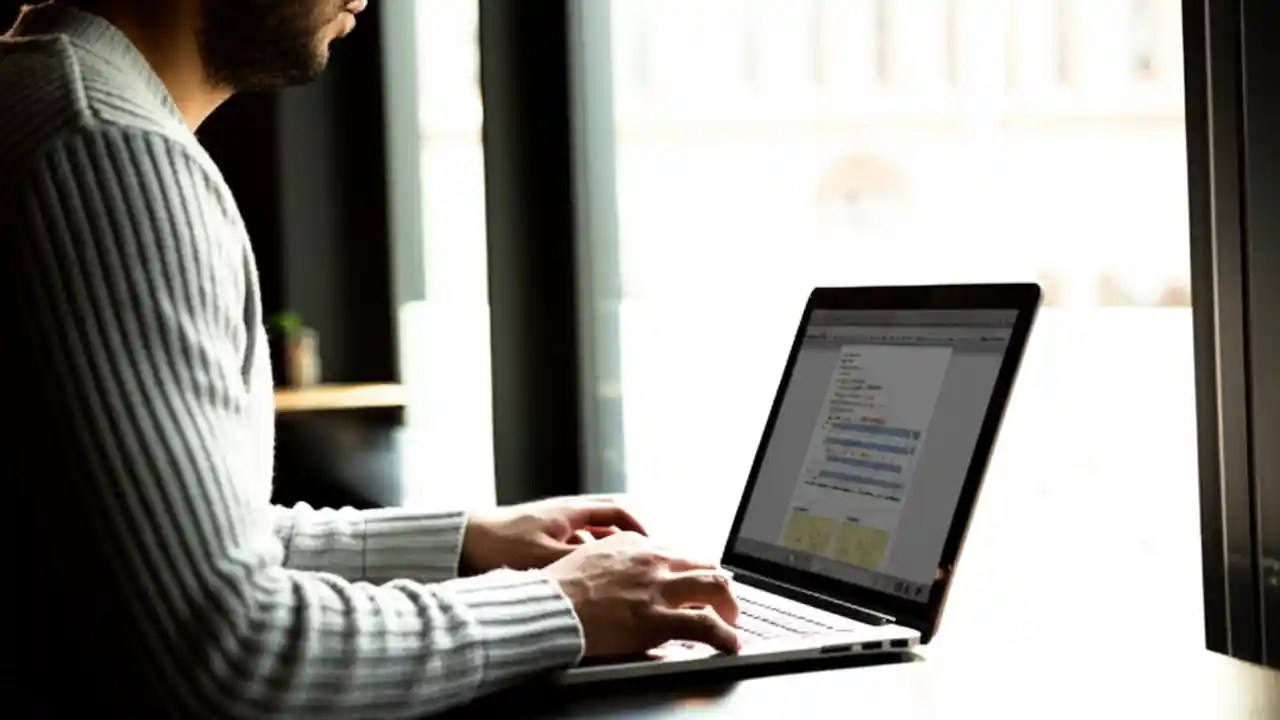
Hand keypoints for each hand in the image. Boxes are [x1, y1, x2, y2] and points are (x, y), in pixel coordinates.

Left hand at [461, 496, 646, 573]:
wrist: (463, 542)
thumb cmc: (502, 546)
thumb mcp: (547, 556)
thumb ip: (583, 560)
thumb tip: (618, 566)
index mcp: (571, 511)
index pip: (618, 511)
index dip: (639, 527)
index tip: (652, 546)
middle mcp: (564, 514)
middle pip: (608, 522)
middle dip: (628, 541)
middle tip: (643, 561)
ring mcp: (551, 526)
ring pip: (591, 537)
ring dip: (607, 552)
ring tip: (620, 576)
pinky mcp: (539, 540)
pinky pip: (574, 547)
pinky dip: (586, 560)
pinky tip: (585, 581)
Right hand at [542, 531, 740, 657]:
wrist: (547, 606)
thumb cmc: (558, 589)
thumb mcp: (588, 558)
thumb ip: (613, 560)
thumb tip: (621, 568)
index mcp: (635, 544)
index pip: (678, 552)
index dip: (692, 571)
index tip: (696, 583)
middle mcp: (652, 560)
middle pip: (704, 564)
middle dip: (718, 585)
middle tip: (721, 603)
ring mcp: (657, 588)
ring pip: (714, 586)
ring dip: (728, 605)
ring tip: (731, 621)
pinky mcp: (657, 619)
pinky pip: (705, 625)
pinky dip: (724, 635)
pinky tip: (730, 643)